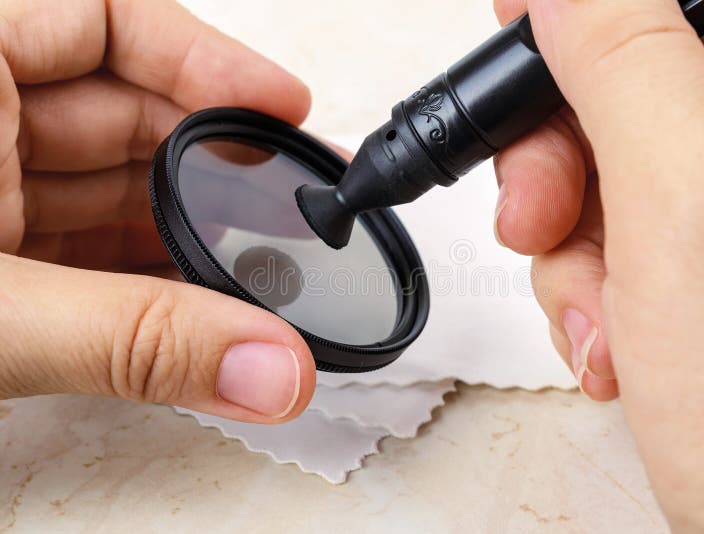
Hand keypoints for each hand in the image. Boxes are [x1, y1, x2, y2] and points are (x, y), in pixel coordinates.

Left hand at [0, 0, 316, 423]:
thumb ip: (136, 338)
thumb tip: (270, 366)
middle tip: (290, 205)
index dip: (205, 56)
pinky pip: (77, 240)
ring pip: (104, 185)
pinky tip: (191, 304)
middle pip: (121, 110)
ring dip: (182, 231)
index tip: (281, 103)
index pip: (102, 18)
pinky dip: (137, 272)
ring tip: (254, 269)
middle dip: (211, 164)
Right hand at [493, 0, 703, 529]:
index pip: (665, 4)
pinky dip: (592, 295)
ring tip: (609, 328)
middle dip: (557, 171)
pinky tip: (620, 348)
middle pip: (620, 95)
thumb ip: (624, 69)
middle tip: (539, 223)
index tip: (516, 42)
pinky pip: (613, 244)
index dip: (580, 23)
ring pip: (601, 181)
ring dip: (571, 255)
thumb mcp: (685, 209)